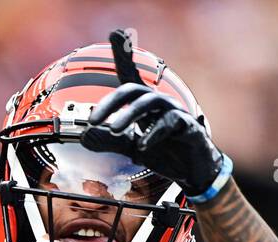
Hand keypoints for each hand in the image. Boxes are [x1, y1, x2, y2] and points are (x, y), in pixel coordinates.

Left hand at [82, 29, 230, 200]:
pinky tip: (142, 145)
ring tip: (114, 129)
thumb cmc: (165, 152)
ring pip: (151, 102)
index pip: (131, 76)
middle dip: (112, 101)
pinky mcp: (189, 127)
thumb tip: (84, 137)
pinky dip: (154, 134)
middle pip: (134, 89)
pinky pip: (171, 123)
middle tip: (93, 120)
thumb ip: (109, 141)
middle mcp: (160, 103)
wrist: (192, 171)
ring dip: (130, 115)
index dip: (124, 55)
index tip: (116, 33)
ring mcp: (175, 112)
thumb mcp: (131, 147)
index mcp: (145, 104)